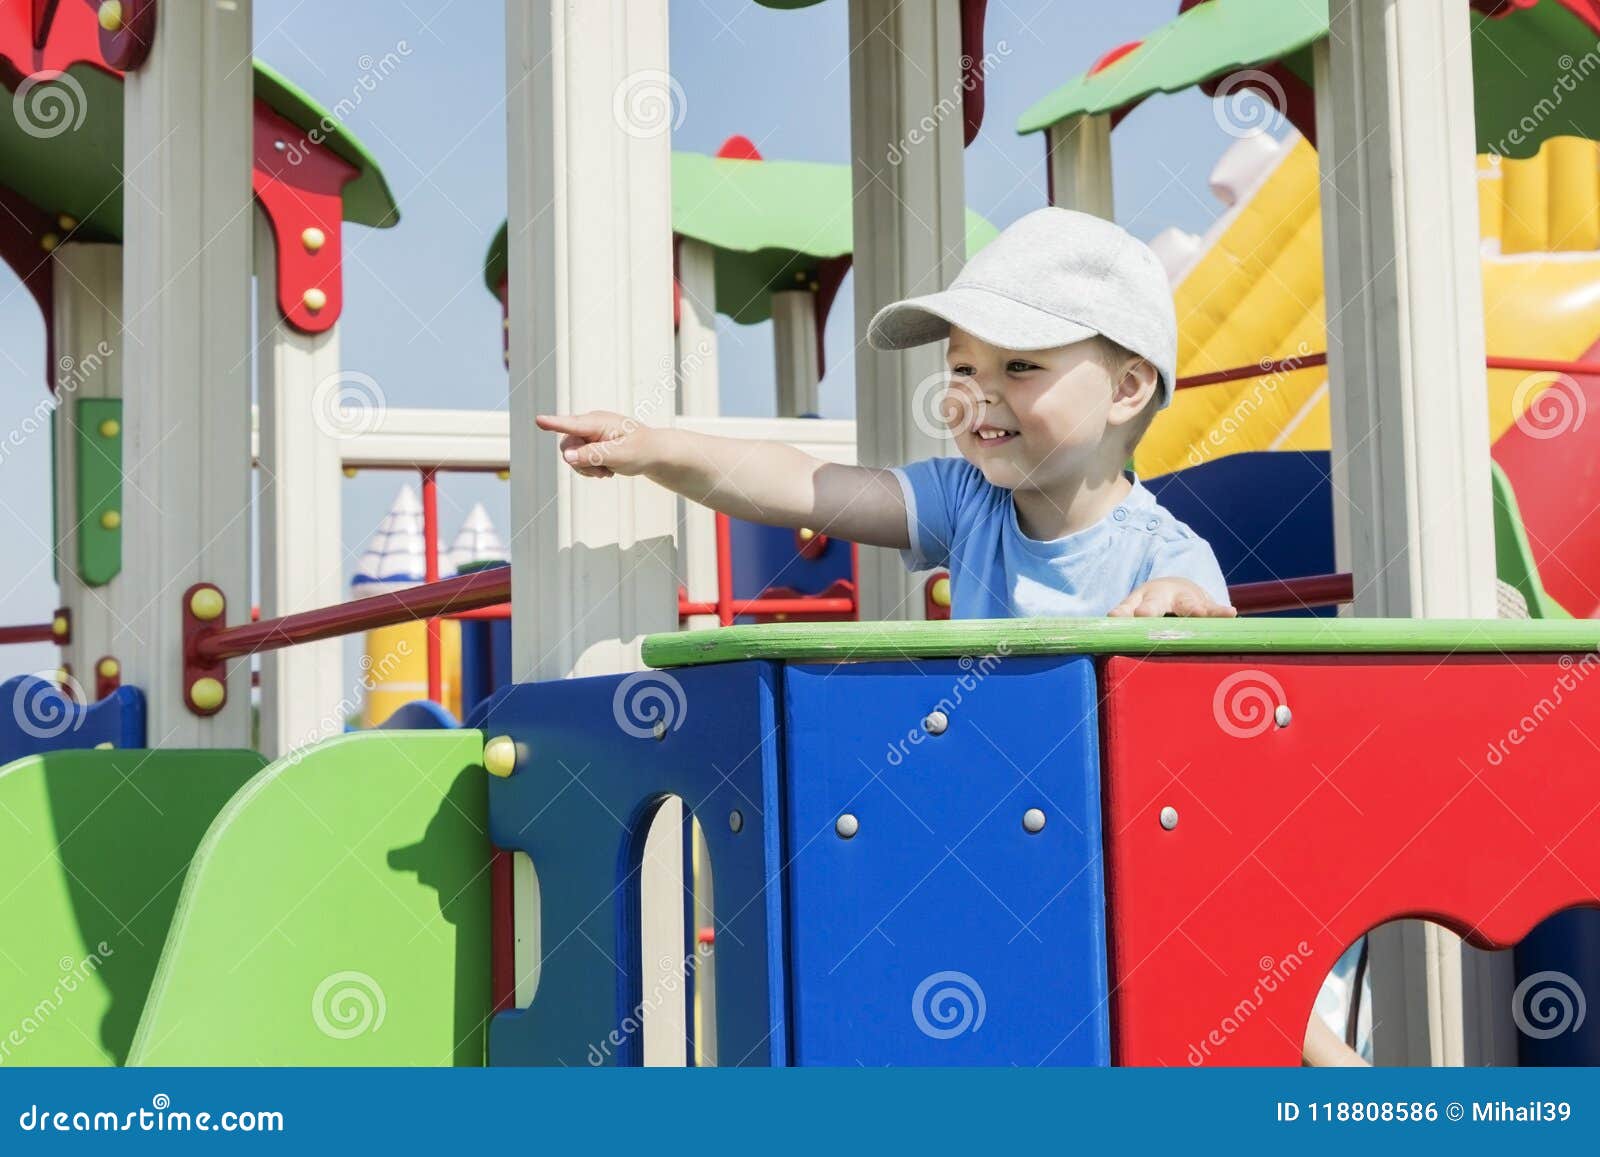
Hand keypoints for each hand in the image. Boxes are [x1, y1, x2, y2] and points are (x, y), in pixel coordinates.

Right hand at [535, 411, 657, 478]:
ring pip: (571, 456)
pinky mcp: (590, 445)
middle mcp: (590, 426)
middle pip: (568, 446)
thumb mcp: (619, 455)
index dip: (554, 423)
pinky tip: (606, 470)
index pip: (572, 424)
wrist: (653, 453)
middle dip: (581, 463)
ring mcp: (589, 435)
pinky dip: (590, 469)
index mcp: (598, 422)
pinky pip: (578, 460)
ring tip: (608, 471)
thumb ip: (593, 455)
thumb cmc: (641, 449)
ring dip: (587, 468)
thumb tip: (566, 456)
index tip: (538, 420)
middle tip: (603, 472)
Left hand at [1108, 578, 1237, 617]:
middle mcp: (1169, 596)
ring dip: (1199, 611)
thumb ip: (1124, 612)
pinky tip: (1230, 614)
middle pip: (1166, 603)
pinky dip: (1220, 612)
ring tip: (1202, 614)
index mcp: (1150, 597)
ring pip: (1192, 605)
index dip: (1136, 612)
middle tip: (1156, 615)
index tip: (1131, 617)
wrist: (1177, 586)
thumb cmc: (1152, 602)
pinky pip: (1214, 608)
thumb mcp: (1136, 604)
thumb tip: (1111, 619)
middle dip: (1161, 609)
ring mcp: (1189, 600)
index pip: (1142, 605)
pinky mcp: (1207, 605)